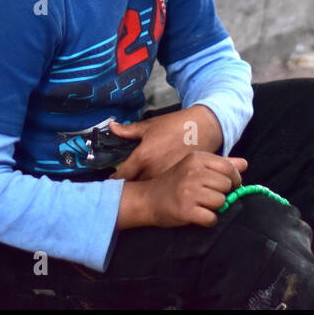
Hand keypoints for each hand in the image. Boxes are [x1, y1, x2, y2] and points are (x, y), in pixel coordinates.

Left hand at [108, 105, 222, 181]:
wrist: (204, 128)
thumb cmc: (175, 125)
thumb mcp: (150, 126)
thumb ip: (128, 130)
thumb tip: (111, 127)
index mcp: (143, 156)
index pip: (121, 176)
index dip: (113, 180)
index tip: (109, 182)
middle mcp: (152, 170)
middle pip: (133, 186)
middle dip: (128, 185)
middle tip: (124, 184)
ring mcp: (166, 178)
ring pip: (148, 190)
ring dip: (143, 188)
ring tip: (139, 186)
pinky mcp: (179, 181)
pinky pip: (163, 189)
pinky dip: (158, 188)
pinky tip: (157, 186)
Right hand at [133, 152, 248, 228]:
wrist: (148, 199)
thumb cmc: (175, 182)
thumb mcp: (195, 167)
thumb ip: (221, 164)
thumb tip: (245, 164)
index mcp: (196, 158)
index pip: (229, 168)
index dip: (234, 180)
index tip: (227, 186)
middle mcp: (193, 172)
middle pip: (226, 186)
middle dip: (221, 194)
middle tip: (206, 196)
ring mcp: (188, 191)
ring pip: (221, 202)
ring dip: (214, 208)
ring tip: (200, 204)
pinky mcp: (185, 210)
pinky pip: (211, 218)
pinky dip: (208, 220)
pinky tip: (197, 215)